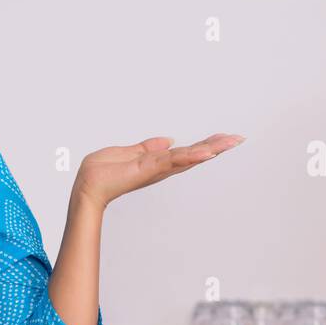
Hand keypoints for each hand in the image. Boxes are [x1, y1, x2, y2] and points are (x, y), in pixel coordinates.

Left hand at [73, 133, 244, 208]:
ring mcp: (156, 169)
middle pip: (193, 155)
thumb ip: (145, 147)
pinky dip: (190, 157)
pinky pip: (173, 160)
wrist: (87, 186)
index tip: (225, 137)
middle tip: (239, 138)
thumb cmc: (99, 173)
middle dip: (216, 146)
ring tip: (231, 141)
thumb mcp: (125, 153)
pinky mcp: (149, 169)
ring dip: (211, 148)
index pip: (185, 152)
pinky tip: (207, 153)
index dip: (205, 145)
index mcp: (156, 162)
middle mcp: (160, 168)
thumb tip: (167, 140)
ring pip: (189, 156)